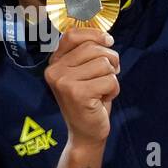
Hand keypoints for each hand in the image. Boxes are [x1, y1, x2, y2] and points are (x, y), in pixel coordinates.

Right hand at [44, 27, 119, 148]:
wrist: (85, 133)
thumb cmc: (89, 100)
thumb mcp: (84, 73)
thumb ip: (88, 53)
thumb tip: (106, 37)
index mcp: (54, 62)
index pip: (72, 35)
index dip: (94, 34)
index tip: (108, 41)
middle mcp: (54, 70)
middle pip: (93, 48)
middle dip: (110, 60)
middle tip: (108, 75)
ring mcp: (63, 82)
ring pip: (104, 63)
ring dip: (111, 77)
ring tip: (102, 90)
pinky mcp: (77, 93)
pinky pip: (110, 80)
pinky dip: (114, 90)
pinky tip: (103, 100)